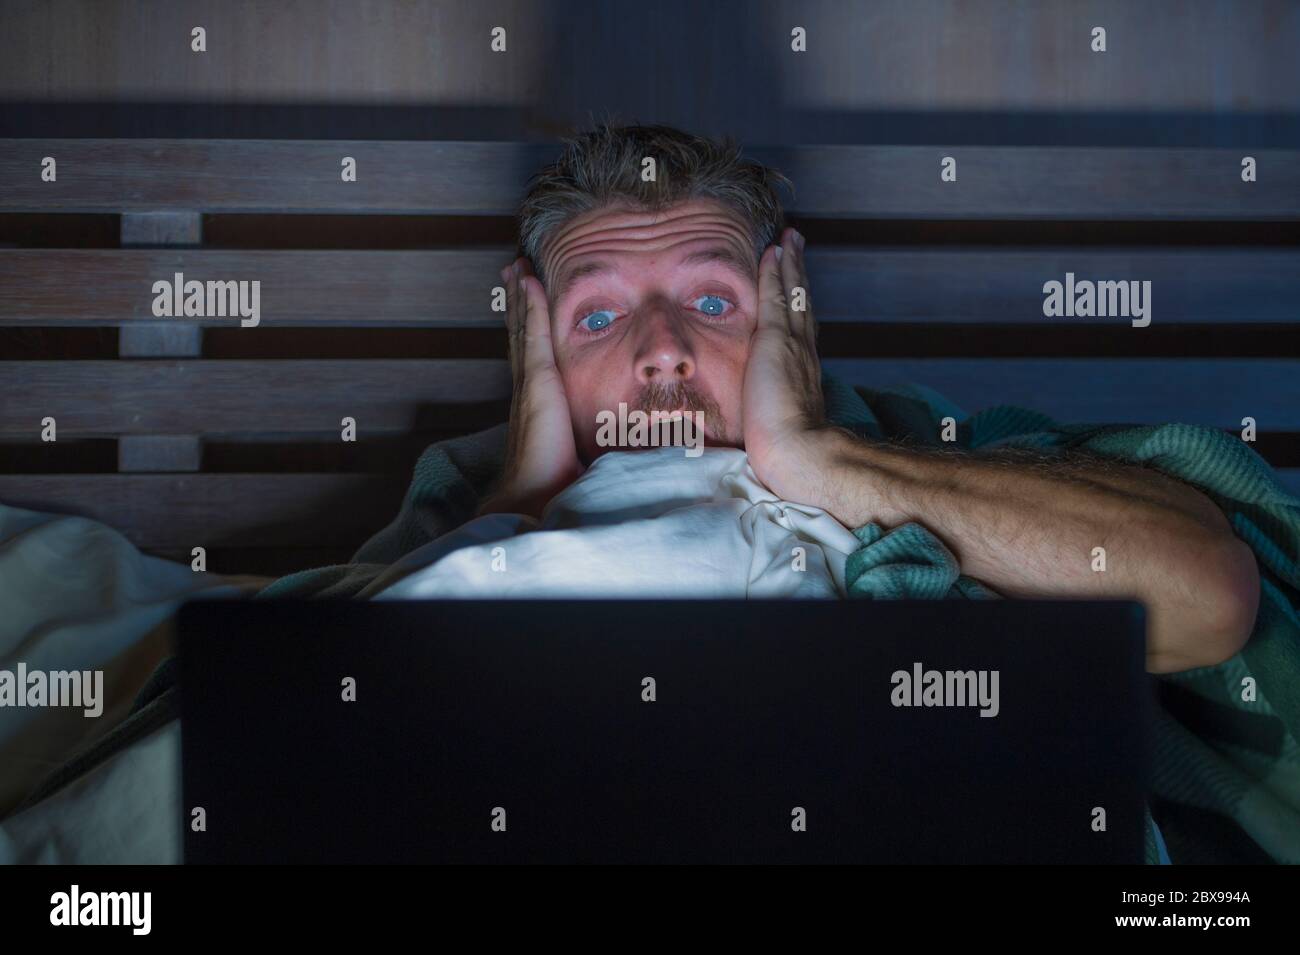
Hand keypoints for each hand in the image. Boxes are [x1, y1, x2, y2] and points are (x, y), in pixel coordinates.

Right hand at [479, 258, 583, 518]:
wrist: (535, 501)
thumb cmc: (560, 490)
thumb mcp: (586, 460)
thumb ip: (600, 448)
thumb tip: (633, 449)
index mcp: (541, 408)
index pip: (536, 359)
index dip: (531, 331)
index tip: (532, 306)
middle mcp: (529, 391)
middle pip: (523, 336)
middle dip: (520, 304)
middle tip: (516, 272)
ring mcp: (529, 384)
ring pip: (524, 329)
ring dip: (521, 297)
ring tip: (517, 268)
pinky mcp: (536, 383)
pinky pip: (532, 335)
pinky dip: (529, 307)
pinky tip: (528, 281)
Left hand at [741, 227, 845, 505]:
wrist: (798, 453)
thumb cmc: (788, 453)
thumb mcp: (779, 426)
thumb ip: (772, 416)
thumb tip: (758, 426)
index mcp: (802, 372)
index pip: (799, 329)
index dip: (796, 304)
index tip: (793, 283)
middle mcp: (803, 352)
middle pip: (800, 303)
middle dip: (797, 273)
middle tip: (795, 245)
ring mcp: (792, 344)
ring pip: (791, 293)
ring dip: (789, 263)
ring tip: (788, 239)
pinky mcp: (776, 341)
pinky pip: (775, 295)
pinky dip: (776, 271)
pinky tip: (773, 251)